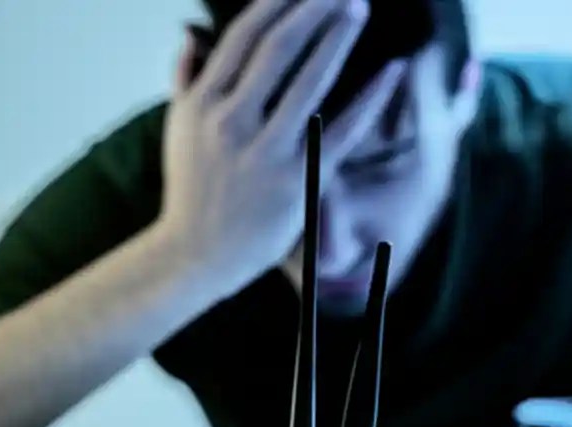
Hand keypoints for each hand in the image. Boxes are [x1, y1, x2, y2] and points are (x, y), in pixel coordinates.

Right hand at [155, 0, 404, 292]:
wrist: (195, 255)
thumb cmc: (192, 190)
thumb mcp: (179, 130)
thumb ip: (187, 79)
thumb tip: (191, 33)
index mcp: (203, 103)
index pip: (243, 37)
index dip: (277, 3)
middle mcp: (231, 122)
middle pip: (278, 49)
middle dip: (314, 9)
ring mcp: (265, 153)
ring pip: (309, 82)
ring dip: (338, 39)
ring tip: (360, 9)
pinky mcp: (296, 181)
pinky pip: (341, 131)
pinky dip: (369, 98)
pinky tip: (392, 71)